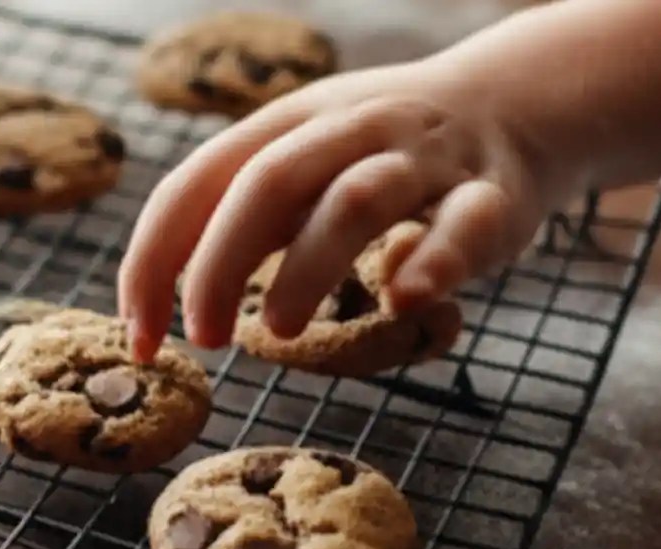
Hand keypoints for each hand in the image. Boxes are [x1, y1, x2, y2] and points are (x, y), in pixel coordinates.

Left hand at [117, 58, 578, 362]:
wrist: (521, 96)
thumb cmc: (382, 155)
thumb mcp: (302, 165)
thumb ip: (243, 221)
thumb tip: (160, 300)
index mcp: (288, 123)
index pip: (196, 183)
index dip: (154, 259)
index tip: (139, 335)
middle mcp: (349, 128)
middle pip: (267, 183)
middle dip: (219, 263)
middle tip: (203, 338)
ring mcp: (423, 159)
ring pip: (356, 200)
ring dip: (307, 268)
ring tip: (280, 332)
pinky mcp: (494, 194)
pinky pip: (465, 224)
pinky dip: (433, 261)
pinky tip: (405, 300)